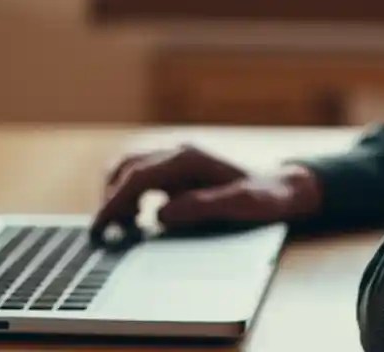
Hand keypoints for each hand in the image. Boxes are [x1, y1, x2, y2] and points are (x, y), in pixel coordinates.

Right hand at [91, 145, 323, 238]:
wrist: (282, 187)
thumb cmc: (266, 197)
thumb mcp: (242, 205)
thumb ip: (203, 207)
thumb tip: (162, 214)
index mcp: (190, 159)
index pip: (138, 176)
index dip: (115, 202)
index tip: (101, 226)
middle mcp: (180, 152)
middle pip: (127, 166)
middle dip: (111, 197)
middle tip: (107, 231)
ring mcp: (178, 157)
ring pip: (130, 166)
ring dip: (117, 192)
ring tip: (121, 226)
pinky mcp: (178, 168)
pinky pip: (142, 174)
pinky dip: (129, 192)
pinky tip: (136, 216)